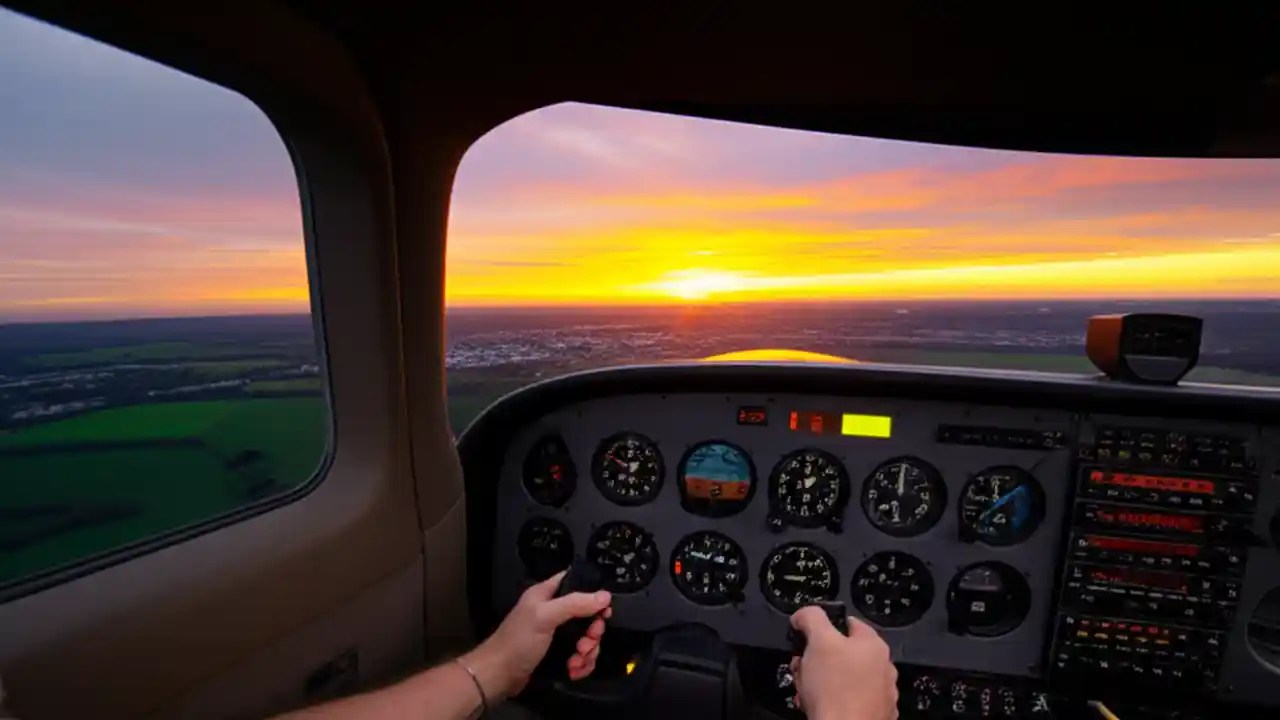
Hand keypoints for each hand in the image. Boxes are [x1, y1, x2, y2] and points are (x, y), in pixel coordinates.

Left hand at [463, 571, 612, 700]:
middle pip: (588, 615)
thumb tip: (605, 596)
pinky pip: (580, 656)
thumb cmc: (518, 642)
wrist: (498, 677)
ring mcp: (557, 635)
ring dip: (587, 652)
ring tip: (577, 661)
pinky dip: (581, 664)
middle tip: (587, 643)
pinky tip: (574, 670)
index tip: (604, 611)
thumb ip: (575, 604)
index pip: (577, 583)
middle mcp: (554, 611)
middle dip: (592, 632)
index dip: (594, 593)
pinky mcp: (559, 655)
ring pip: (586, 638)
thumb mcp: (545, 616)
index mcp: (547, 594)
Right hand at [790, 606, 898, 719]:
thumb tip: (803, 615)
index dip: (822, 630)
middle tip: (804, 670)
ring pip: (845, 679)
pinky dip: (836, 701)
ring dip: (824, 682)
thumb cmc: (834, 688)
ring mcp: (883, 694)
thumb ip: (811, 618)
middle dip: (818, 661)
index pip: (846, 623)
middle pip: (843, 653)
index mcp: (874, 644)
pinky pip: (852, 701)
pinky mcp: (877, 715)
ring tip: (809, 692)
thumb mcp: (818, 641)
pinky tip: (823, 706)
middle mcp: (884, 667)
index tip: (806, 643)